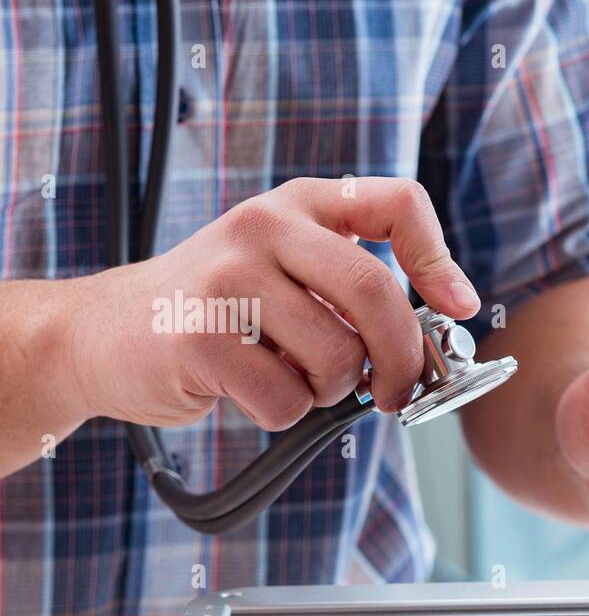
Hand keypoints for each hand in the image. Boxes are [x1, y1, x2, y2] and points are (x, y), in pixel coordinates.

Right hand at [69, 177, 478, 431]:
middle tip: (398, 391)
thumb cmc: (219, 314)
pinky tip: (250, 390)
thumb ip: (351, 292)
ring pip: (337, 358)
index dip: (439, 259)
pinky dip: (283, 413)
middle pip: (376, 294)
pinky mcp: (200, 336)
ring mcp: (228, 277)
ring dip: (329, 391)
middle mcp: (265, 226)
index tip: (457, 307)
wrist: (104, 335)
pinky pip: (287, 399)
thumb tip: (436, 339)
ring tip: (292, 378)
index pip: (396, 202)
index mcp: (299, 206)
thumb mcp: (286, 273)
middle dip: (404, 359)